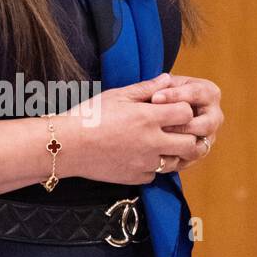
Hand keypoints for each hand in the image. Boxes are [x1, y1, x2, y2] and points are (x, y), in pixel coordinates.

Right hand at [59, 73, 200, 184]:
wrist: (67, 146)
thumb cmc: (88, 116)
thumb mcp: (117, 95)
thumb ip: (145, 88)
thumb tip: (167, 80)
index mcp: (148, 117)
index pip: (187, 113)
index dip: (184, 109)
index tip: (174, 109)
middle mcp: (151, 142)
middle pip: (190, 143)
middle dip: (188, 135)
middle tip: (177, 130)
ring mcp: (145, 162)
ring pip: (177, 162)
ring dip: (173, 153)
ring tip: (161, 144)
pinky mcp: (135, 177)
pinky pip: (155, 174)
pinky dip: (153, 166)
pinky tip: (142, 157)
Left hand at [149, 74, 222, 171]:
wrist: (160, 114)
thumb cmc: (161, 96)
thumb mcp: (161, 87)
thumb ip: (160, 86)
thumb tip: (161, 86)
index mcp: (209, 93)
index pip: (197, 93)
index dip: (175, 96)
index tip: (155, 98)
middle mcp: (214, 115)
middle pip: (207, 124)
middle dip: (182, 126)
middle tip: (161, 125)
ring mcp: (209, 135)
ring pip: (201, 146)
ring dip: (180, 144)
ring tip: (159, 141)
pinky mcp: (200, 151)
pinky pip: (191, 158)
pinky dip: (176, 157)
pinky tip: (159, 152)